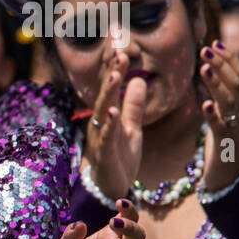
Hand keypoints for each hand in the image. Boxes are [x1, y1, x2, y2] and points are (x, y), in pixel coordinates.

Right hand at [82, 47, 145, 200]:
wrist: (111, 188)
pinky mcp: (104, 153)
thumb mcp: (132, 128)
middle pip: (104, 95)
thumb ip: (134, 105)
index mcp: (107, 116)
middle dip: (111, 75)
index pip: (111, 90)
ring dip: (108, 94)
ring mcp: (99, 138)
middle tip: (118, 54)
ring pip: (102, 112)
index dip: (115, 70)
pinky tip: (113, 111)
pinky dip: (109, 124)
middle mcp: (99, 124)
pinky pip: (106, 136)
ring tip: (116, 76)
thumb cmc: (119, 157)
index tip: (122, 50)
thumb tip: (139, 80)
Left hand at [199, 39, 238, 192]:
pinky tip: (204, 104)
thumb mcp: (223, 115)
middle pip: (237, 83)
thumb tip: (210, 70)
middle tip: (205, 49)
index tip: (214, 42)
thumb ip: (219, 95)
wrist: (230, 176)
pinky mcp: (225, 143)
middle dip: (223, 64)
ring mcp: (236, 127)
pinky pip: (220, 127)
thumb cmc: (222, 142)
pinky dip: (213, 115)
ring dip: (217, 83)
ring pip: (230, 101)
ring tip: (204, 68)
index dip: (229, 58)